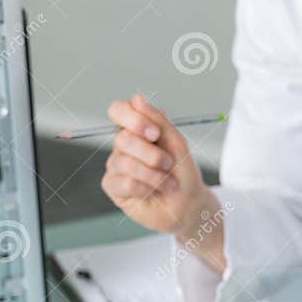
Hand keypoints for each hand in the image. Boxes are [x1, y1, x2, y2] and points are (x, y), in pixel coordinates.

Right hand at [101, 93, 214, 236]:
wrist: (188, 204)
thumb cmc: (183, 172)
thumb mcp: (176, 143)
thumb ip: (158, 120)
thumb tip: (136, 97)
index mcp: (137, 130)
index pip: (119, 111)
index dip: (134, 119)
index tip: (155, 134)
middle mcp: (123, 146)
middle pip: (122, 138)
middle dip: (152, 154)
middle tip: (168, 163)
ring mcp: (116, 166)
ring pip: (124, 163)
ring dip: (153, 174)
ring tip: (167, 182)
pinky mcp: (114, 187)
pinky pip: (124, 183)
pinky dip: (146, 188)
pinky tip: (153, 192)